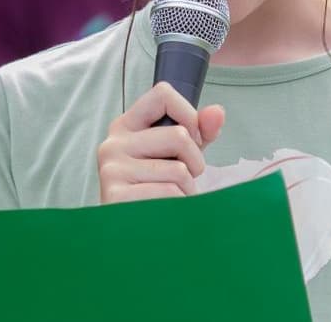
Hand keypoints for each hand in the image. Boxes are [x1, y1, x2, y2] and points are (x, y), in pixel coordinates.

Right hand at [97, 82, 225, 203]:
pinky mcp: (116, 197)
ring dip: (187, 190)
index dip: (188, 114)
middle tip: (184, 179)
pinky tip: (165, 213)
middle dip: (195, 162)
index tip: (192, 139)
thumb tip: (217, 112)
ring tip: (172, 198)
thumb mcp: (178, 155)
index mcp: (126, 126)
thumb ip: (199, 132)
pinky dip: (178, 206)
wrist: (135, 236)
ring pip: (179, 170)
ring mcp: (112, 170)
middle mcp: (113, 144)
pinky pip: (169, 194)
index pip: (162, 94)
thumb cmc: (156, 190)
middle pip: (179, 135)